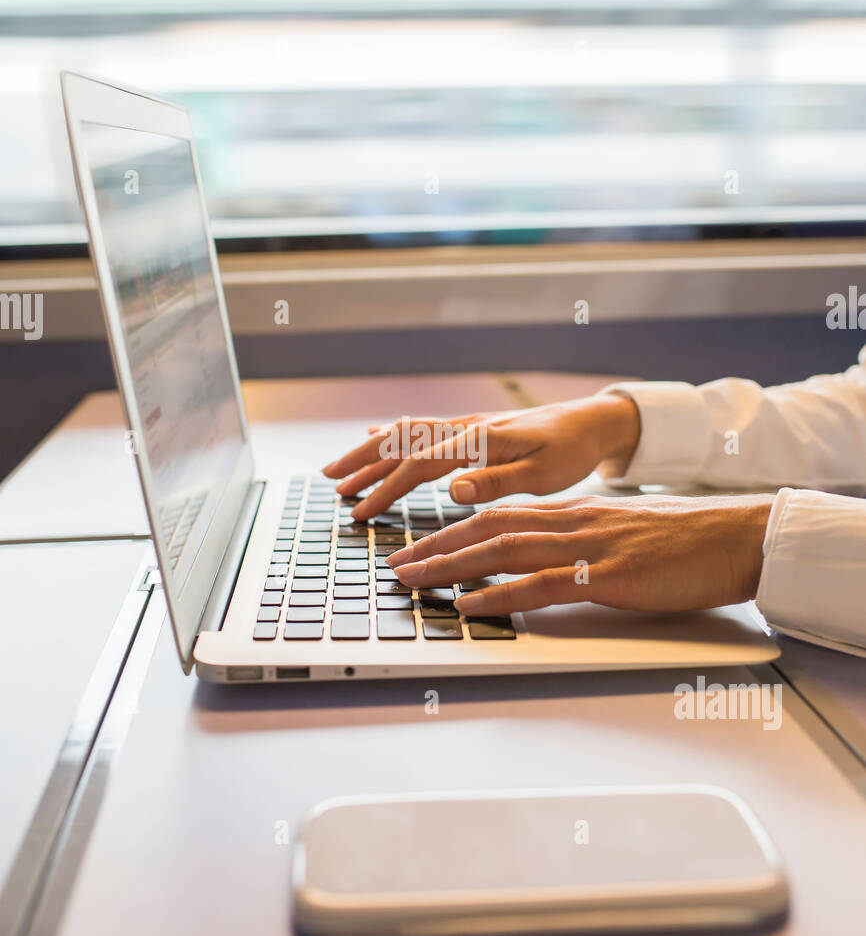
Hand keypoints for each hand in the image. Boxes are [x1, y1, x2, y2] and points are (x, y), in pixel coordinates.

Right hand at [321, 394, 640, 519]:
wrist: (591, 422)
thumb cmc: (570, 452)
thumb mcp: (543, 475)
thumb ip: (496, 482)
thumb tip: (452, 489)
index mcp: (478, 442)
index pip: (418, 466)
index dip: (385, 490)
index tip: (360, 513)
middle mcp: (465, 428)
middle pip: (400, 443)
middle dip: (362, 464)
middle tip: (331, 486)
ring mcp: (465, 426)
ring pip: (405, 434)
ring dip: (370, 451)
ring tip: (339, 468)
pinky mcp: (470, 428)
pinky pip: (421, 428)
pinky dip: (392, 434)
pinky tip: (375, 436)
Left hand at [386, 494, 774, 615]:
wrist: (731, 538)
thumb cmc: (680, 543)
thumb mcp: (617, 535)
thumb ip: (578, 543)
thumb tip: (544, 563)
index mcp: (572, 513)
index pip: (498, 516)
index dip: (452, 530)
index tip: (419, 546)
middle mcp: (570, 523)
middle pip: (487, 528)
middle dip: (436, 546)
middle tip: (398, 565)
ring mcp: (585, 547)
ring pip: (502, 550)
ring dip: (451, 567)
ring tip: (414, 581)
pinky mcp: (604, 576)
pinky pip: (539, 585)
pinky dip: (498, 596)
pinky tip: (470, 607)